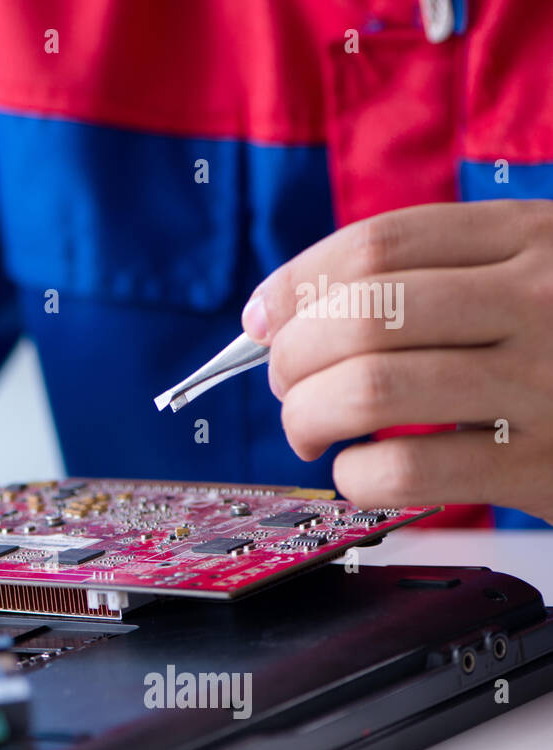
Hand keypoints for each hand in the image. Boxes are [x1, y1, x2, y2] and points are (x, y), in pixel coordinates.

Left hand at [243, 200, 552, 522]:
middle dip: (290, 355)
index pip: (378, 245)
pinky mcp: (544, 467)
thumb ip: (445, 274)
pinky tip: (361, 472)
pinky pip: (405, 469)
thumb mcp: (545, 272)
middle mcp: (540, 299)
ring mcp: (546, 383)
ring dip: (307, 415)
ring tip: (310, 430)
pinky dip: (354, 475)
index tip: (262, 319)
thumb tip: (289, 311)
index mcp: (535, 237)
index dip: (296, 283)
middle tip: (287, 383)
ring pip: (369, 388)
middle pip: (361, 315)